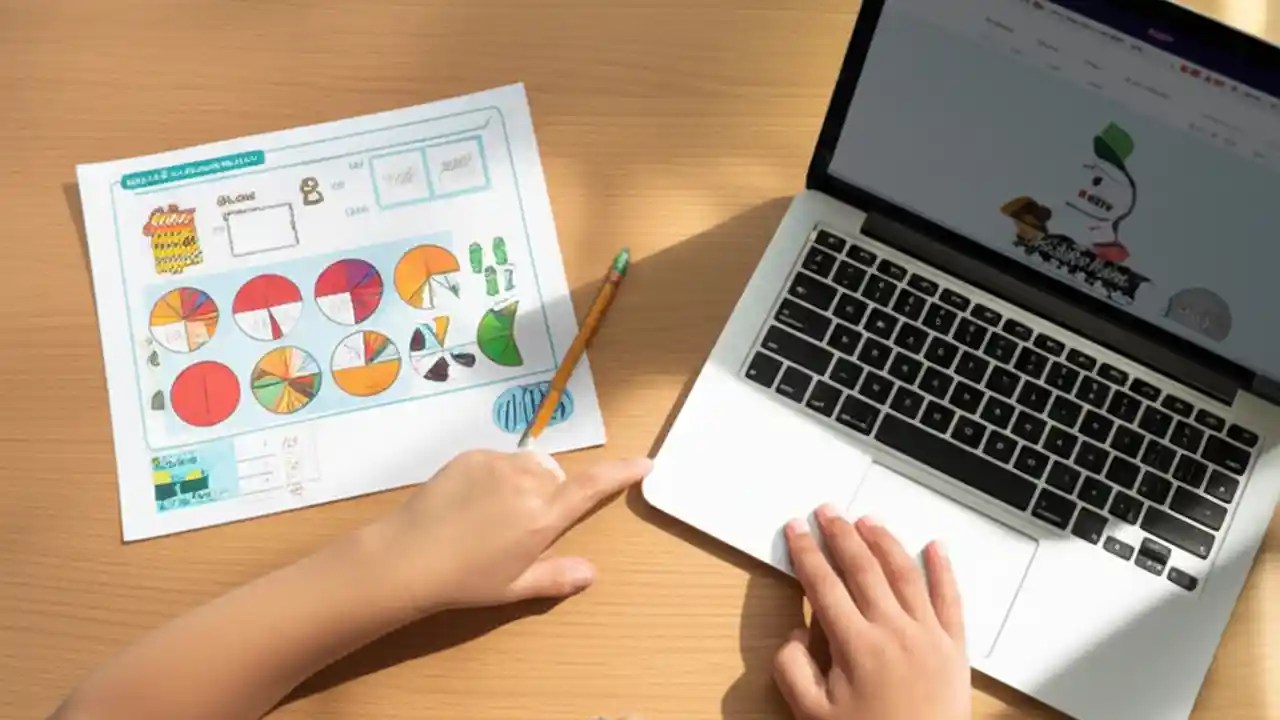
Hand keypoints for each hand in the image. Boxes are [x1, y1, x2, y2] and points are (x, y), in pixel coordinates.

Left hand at [369, 450, 651, 612]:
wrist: (407, 557)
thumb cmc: (465, 580)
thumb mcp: (515, 587)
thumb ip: (557, 577)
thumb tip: (592, 572)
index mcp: (543, 516)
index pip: (592, 488)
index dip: (621, 473)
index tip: (644, 462)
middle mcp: (527, 483)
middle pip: (556, 476)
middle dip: (551, 493)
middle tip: (522, 526)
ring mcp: (498, 464)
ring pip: (529, 464)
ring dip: (526, 480)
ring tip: (494, 513)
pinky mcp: (471, 455)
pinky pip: (499, 459)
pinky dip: (497, 474)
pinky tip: (472, 501)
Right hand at [774, 505, 969, 719]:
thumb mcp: (813, 716)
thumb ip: (793, 670)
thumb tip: (794, 632)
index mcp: (856, 645)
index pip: (823, 584)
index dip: (806, 553)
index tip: (795, 529)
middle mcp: (893, 630)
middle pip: (862, 567)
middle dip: (840, 534)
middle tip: (826, 511)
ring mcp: (928, 635)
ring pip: (904, 572)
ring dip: (883, 540)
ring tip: (866, 520)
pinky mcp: (954, 648)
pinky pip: (950, 598)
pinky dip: (942, 569)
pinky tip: (934, 546)